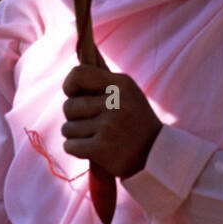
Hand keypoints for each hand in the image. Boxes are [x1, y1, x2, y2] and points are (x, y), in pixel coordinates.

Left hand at [62, 64, 162, 179]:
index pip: (78, 75)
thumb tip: (75, 69)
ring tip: (96, 137)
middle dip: (73, 117)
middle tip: (91, 123)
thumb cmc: (135, 121)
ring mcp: (108, 125)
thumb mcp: (127, 93)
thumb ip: (103, 81)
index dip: (69, 85)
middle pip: (68, 106)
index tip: (73, 95)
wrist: (155, 154)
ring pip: (67, 128)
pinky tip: (93, 149)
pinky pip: (69, 146)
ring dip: (76, 135)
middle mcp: (116, 102)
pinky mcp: (101, 147)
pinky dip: (76, 149)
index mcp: (121, 84)